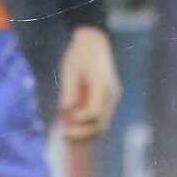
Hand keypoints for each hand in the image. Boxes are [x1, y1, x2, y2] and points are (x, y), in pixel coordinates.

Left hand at [57, 25, 120, 141]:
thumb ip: (69, 91)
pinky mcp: (109, 98)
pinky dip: (90, 125)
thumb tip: (65, 112)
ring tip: (69, 135)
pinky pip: (102, 116)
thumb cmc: (79, 54)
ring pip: (103, 123)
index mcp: (102, 85)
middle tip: (65, 136)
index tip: (64, 121)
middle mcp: (111, 94)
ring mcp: (112, 97)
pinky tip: (76, 127)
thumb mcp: (69, 70)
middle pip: (101, 123)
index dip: (79, 121)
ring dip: (87, 132)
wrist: (94, 41)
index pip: (93, 112)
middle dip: (84, 133)